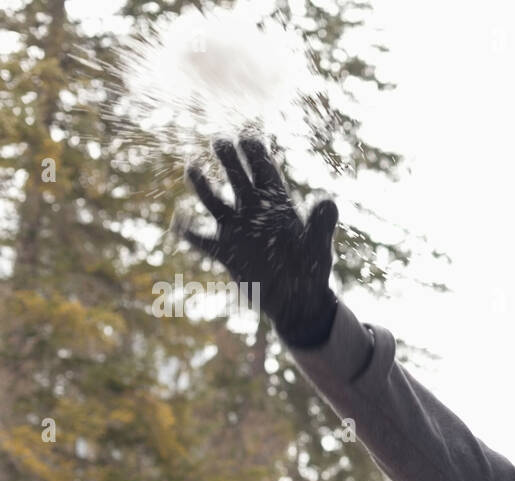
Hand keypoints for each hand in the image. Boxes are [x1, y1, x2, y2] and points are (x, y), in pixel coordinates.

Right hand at [177, 136, 338, 346]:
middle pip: (238, 179)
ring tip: (192, 167)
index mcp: (278, 206)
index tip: (248, 138)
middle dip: (229, 160)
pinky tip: (179, 219)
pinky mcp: (226, 252)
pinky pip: (202, 239)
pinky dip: (188, 230)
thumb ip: (321, 224)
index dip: (257, 155)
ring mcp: (237, 230)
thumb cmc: (312, 270)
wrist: (297, 301)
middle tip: (219, 141)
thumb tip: (328, 200)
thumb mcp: (318, 247)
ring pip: (215, 202)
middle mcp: (254, 213)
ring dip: (203, 186)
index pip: (266, 173)